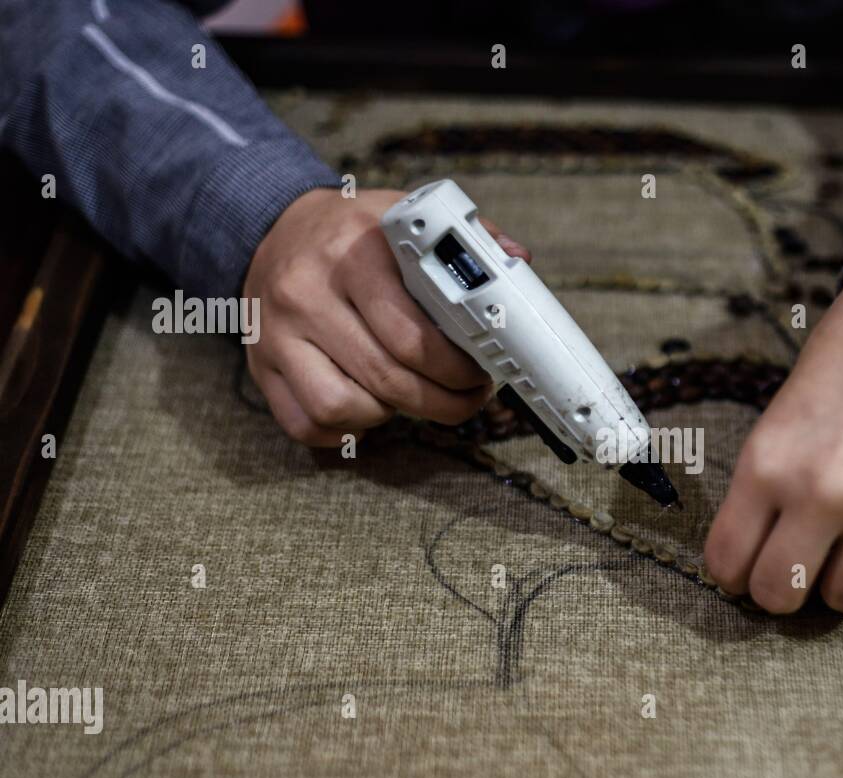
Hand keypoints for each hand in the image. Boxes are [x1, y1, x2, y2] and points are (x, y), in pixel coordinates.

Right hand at [243, 188, 530, 445]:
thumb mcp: (404, 218)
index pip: (412, 335)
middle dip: (442, 402)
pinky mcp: (260, 364)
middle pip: (386, 377)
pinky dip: (345, 428)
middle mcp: (308, 292)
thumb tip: (517, 263)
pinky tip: (369, 406)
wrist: (274, 227)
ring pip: (342, 406)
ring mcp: (278, 332)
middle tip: (465, 397)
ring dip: (391, 415)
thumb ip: (466, 240)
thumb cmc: (353, 232)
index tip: (481, 373)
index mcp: (354, 252)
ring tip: (412, 397)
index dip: (457, 369)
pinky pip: (305, 423)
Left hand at [704, 261, 842, 612]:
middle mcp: (822, 493)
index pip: (728, 563)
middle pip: (780, 595)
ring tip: (837, 554)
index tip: (744, 565)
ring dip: (834, 585)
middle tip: (789, 569)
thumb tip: (756, 554)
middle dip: (777, 591)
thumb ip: (765, 488)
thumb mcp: (778, 419)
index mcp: (767, 465)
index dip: (732, 574)